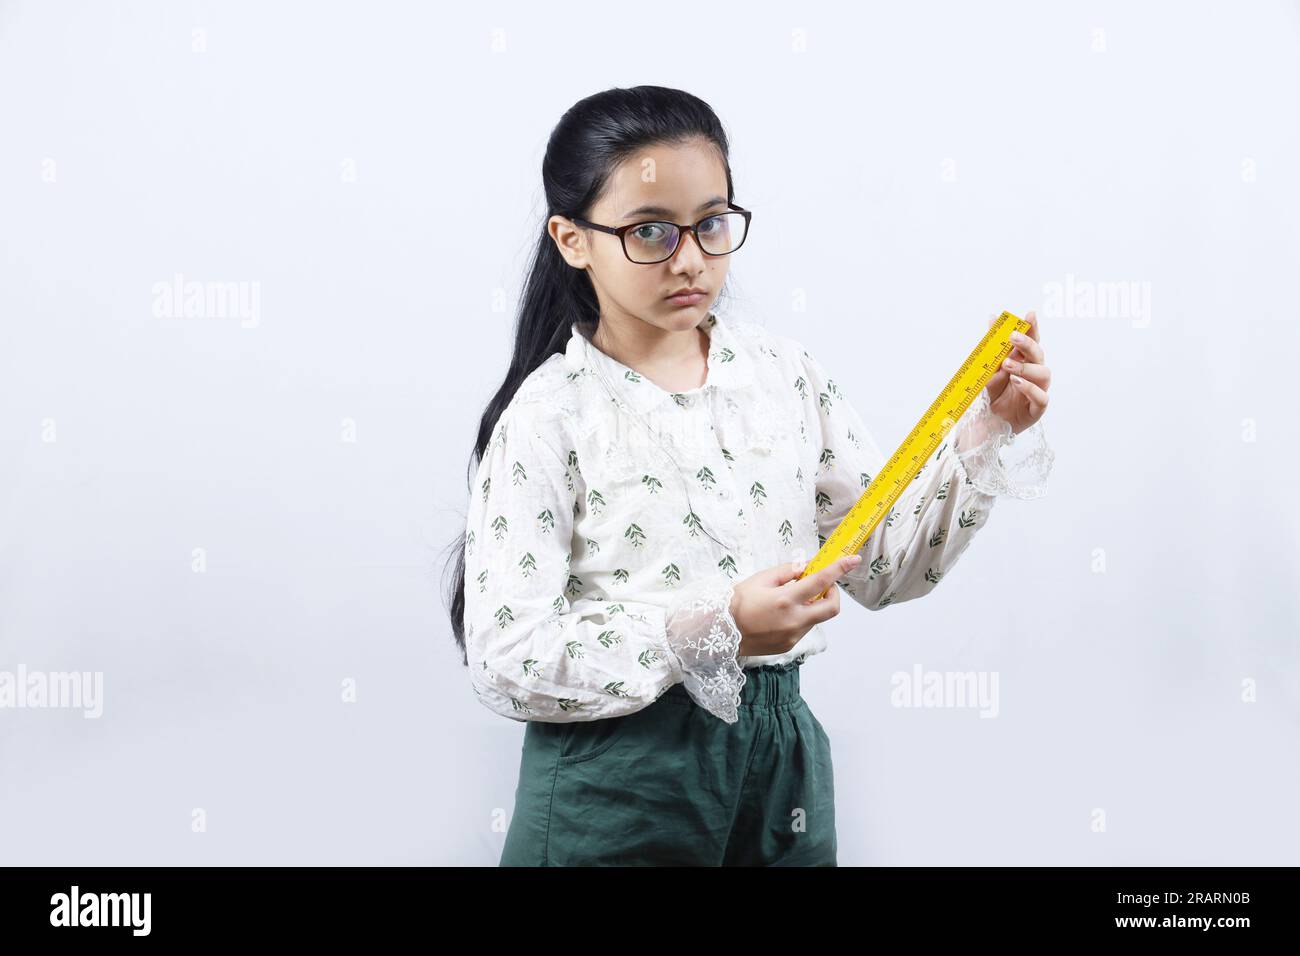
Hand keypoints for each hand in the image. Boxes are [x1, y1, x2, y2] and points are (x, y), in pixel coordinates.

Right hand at [729, 555, 862, 657]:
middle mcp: (794, 620)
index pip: (821, 581)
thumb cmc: (736, 603)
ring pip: (816, 618)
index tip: (853, 560)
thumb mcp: (759, 579)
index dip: (839, 569)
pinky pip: (804, 628)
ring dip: (812, 605)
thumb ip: (786, 572)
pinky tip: (781, 614)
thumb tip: (805, 568)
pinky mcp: (789, 645)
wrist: (719, 634)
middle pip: (832, 607)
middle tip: (823, 585)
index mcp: (785, 600)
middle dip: (834, 593)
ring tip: (790, 600)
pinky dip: (801, 617)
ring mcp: (793, 636)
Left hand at [986, 309, 1051, 434]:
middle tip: (1013, 337)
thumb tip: (992, 318)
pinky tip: (1016, 382)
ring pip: (1043, 374)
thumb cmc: (988, 396)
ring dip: (1025, 367)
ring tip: (1007, 365)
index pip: (1031, 342)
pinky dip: (1029, 388)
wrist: (981, 424)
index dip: (1033, 328)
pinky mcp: (1035, 410)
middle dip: (1027, 344)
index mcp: (1022, 363)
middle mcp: (1033, 375)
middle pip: (1039, 355)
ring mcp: (1036, 392)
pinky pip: (1041, 398)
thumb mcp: (986, 369)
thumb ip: (992, 346)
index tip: (1029, 315)